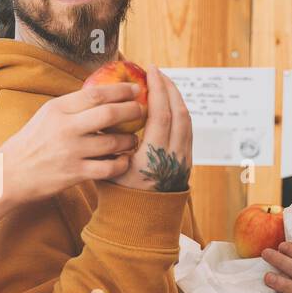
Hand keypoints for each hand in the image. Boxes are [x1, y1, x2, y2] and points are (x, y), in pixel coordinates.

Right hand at [0, 82, 142, 203]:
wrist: (9, 175)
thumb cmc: (30, 144)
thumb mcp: (45, 116)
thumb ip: (72, 106)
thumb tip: (103, 94)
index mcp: (57, 109)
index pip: (96, 93)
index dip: (121, 89)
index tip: (136, 88)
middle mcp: (65, 128)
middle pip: (109, 114)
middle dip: (132, 110)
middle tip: (142, 111)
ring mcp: (71, 152)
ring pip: (113, 142)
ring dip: (129, 140)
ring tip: (133, 139)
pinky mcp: (75, 174)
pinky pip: (109, 168)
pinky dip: (121, 163)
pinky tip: (125, 160)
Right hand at [108, 67, 191, 191]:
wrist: (143, 220)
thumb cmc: (119, 194)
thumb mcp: (110, 169)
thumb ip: (111, 143)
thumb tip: (104, 111)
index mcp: (152, 157)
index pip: (161, 115)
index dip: (158, 90)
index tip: (150, 72)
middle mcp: (172, 157)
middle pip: (179, 112)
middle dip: (169, 88)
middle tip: (156, 72)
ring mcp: (183, 159)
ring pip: (187, 120)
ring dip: (176, 99)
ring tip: (163, 85)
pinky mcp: (187, 161)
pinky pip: (187, 130)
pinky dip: (179, 112)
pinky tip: (169, 105)